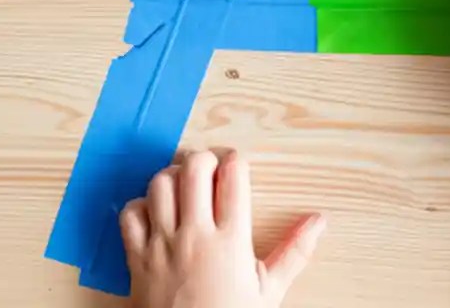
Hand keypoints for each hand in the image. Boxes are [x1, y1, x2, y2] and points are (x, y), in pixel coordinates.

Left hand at [120, 151, 325, 307]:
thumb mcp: (269, 290)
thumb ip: (295, 251)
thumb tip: (320, 220)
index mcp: (231, 241)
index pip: (233, 176)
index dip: (236, 161)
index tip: (237, 164)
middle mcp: (195, 236)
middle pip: (194, 168)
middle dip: (204, 159)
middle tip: (210, 169)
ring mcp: (162, 245)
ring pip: (160, 184)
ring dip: (172, 177)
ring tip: (184, 187)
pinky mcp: (136, 259)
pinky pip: (129, 214)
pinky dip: (140, 205)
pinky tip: (155, 213)